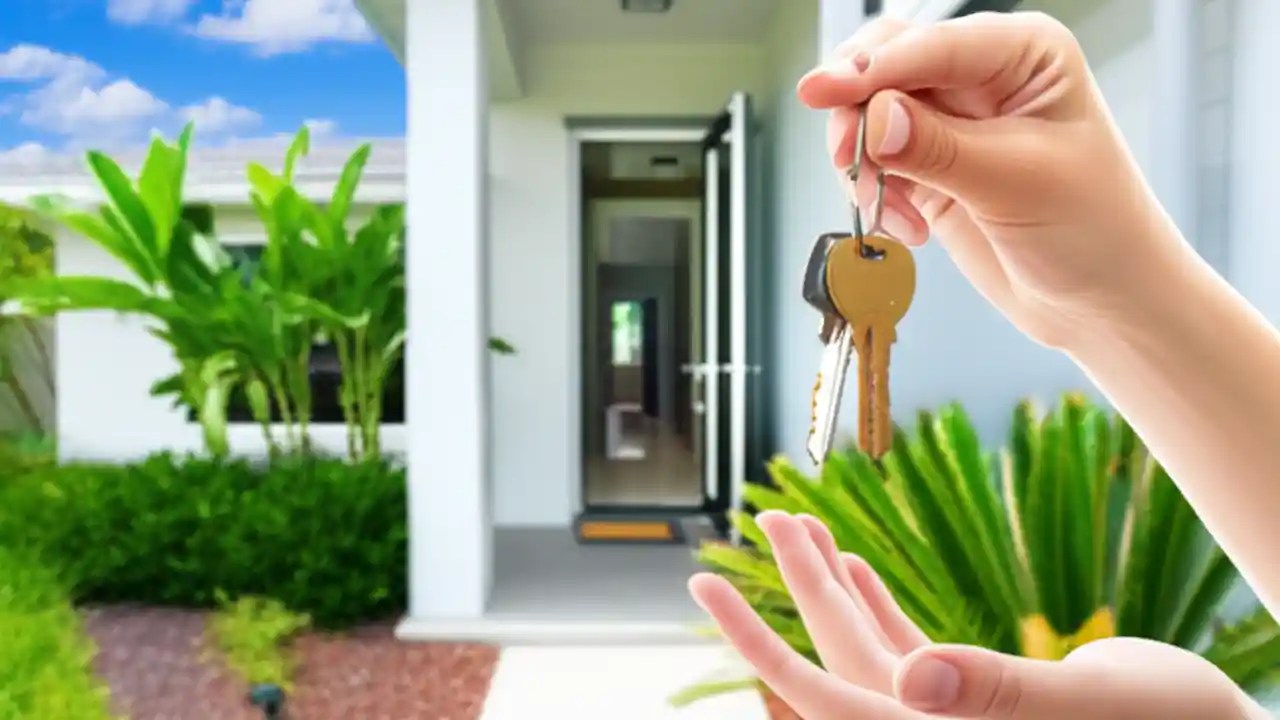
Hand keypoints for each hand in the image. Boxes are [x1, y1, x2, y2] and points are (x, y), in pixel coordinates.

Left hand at [689, 511, 1266, 718]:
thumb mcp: (1088, 708)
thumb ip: (995, 694)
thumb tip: (911, 683)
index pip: (823, 694)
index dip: (754, 639)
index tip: (703, 584)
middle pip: (838, 655)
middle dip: (795, 585)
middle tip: (763, 517)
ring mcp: (954, 719)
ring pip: (870, 645)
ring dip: (832, 585)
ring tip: (795, 525)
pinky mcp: (981, 701)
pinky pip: (909, 653)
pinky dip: (878, 606)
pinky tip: (855, 565)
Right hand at [796, 11, 1190, 349]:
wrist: (1099, 301)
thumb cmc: (1093, 230)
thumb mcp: (1017, 183)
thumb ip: (939, 148)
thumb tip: (874, 119)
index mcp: (1023, 53)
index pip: (932, 45)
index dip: (873, 68)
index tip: (820, 92)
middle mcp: (982, 75)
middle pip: (886, 63)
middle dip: (857, 109)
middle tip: (847, 158)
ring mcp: (950, 121)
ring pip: (868, 112)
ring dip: (863, 161)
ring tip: (895, 212)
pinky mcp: (927, 164)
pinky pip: (872, 160)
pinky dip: (873, 192)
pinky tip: (907, 226)